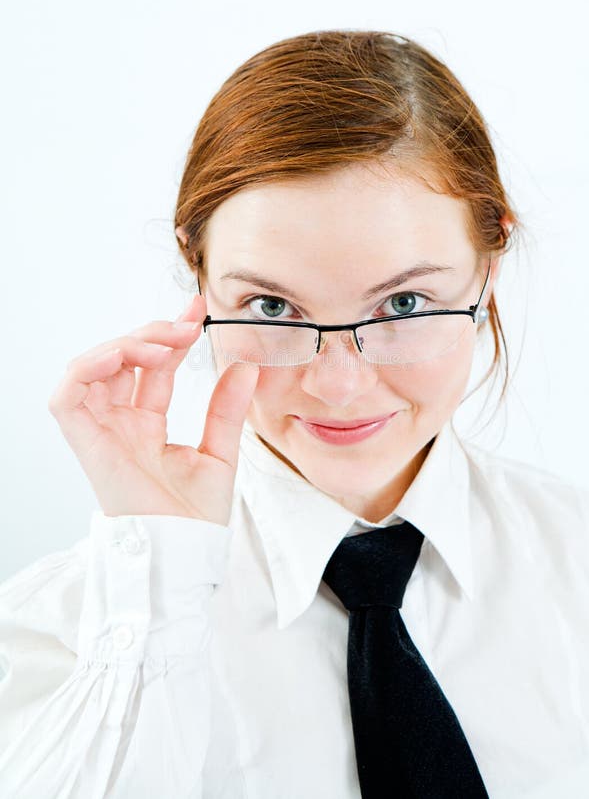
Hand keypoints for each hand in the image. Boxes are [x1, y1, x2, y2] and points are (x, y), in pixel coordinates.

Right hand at [48, 294, 259, 523]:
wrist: (184, 552)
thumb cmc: (197, 517)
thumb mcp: (220, 451)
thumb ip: (227, 408)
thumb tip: (247, 365)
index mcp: (147, 426)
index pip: (153, 368)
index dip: (171, 336)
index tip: (198, 311)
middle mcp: (120, 424)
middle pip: (122, 361)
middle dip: (153, 334)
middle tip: (189, 324)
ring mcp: (101, 432)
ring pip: (93, 368)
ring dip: (126, 345)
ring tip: (166, 344)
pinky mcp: (85, 443)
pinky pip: (67, 396)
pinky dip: (88, 368)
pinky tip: (122, 355)